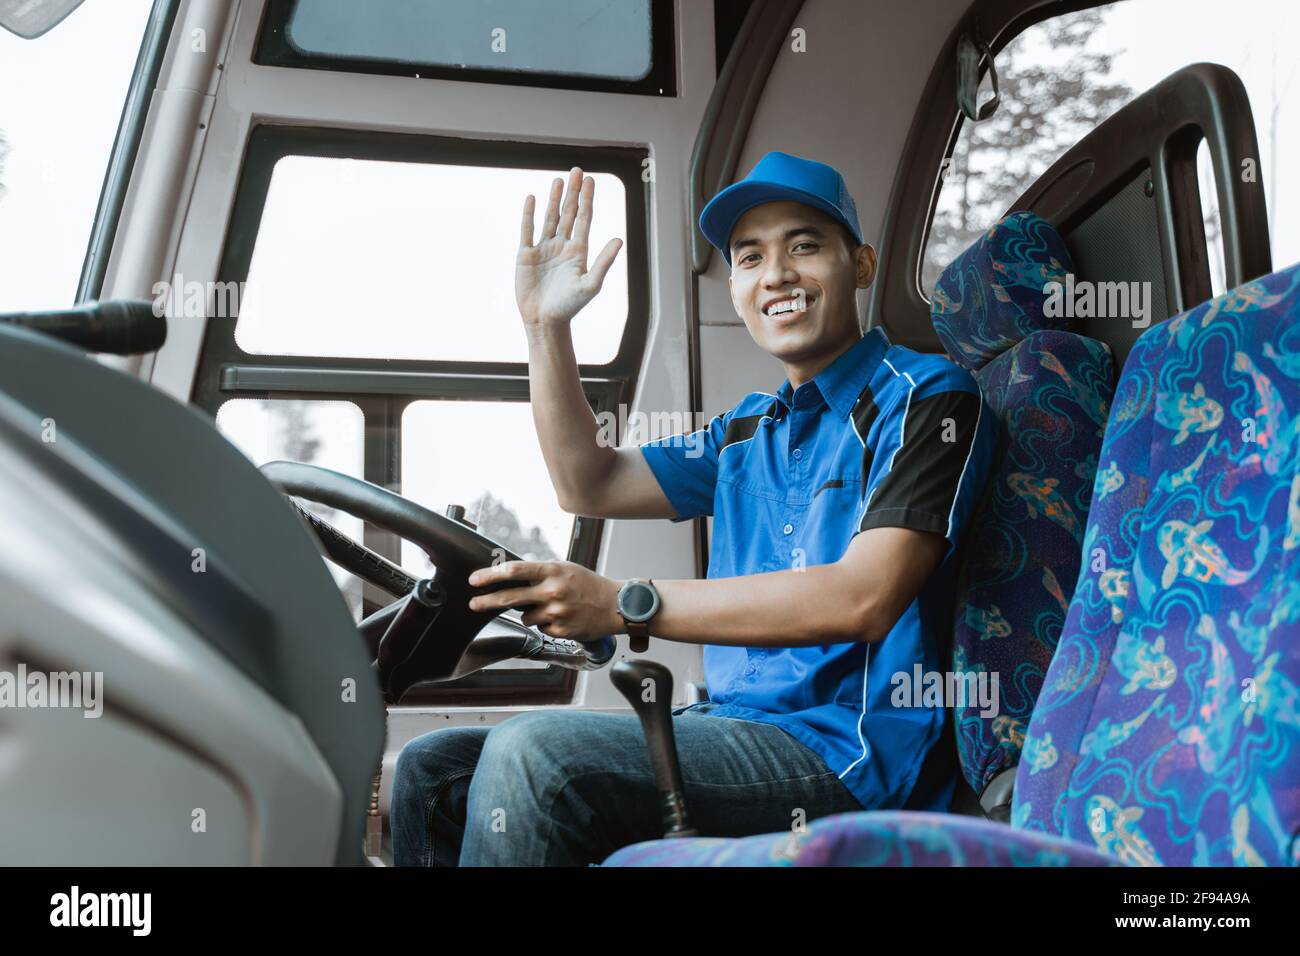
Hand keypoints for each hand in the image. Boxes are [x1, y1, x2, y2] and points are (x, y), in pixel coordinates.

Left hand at [467, 560, 623, 641]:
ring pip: (526, 616)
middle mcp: (552, 591)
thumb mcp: (564, 569)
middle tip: (473, 604)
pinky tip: (563, 617)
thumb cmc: (588, 584)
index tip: (475, 580)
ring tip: (552, 608)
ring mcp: (556, 612)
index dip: (490, 575)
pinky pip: (541, 628)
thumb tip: (511, 577)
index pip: (514, 571)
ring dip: (531, 614)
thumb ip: (539, 572)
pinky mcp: (560, 630)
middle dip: (487, 601)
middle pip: (509, 597)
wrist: (615, 605)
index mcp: (552, 571)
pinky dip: (547, 624)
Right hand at [515, 166, 622, 328]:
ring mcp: (544, 249)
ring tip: (559, 180)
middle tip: (576, 171)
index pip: (584, 219)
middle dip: (573, 193)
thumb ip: (604, 261)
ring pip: (550, 218)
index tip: (590, 180)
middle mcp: (562, 246)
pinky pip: (528, 230)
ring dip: (554, 199)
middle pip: (568, 213)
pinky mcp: (526, 255)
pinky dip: (530, 215)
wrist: (545, 321)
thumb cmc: (570, 306)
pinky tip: (533, 199)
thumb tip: (619, 240)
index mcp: (578, 251)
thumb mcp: (590, 284)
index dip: (587, 199)